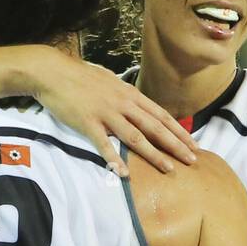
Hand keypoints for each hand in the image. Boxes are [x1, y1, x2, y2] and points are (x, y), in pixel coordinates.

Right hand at [26, 48, 198, 175]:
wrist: (53, 72)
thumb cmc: (80, 77)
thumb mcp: (109, 82)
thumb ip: (124, 95)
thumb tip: (135, 106)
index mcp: (130, 94)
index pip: (160, 115)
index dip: (178, 131)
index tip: (193, 144)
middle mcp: (123, 104)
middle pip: (154, 127)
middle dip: (175, 144)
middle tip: (192, 159)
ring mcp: (106, 114)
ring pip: (135, 137)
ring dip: (154, 154)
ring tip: (168, 168)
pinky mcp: (88, 123)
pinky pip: (103, 144)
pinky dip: (114, 159)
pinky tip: (124, 173)